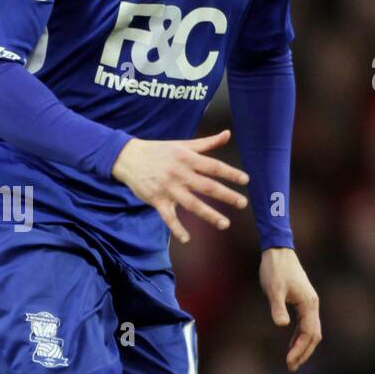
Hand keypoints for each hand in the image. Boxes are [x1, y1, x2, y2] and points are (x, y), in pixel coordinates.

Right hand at [111, 129, 248, 243]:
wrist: (129, 158)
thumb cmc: (159, 151)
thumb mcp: (182, 144)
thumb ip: (206, 143)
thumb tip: (227, 134)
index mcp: (187, 158)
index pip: (213, 166)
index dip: (230, 173)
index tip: (245, 180)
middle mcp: (180, 174)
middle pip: (207, 186)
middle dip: (226, 195)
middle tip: (242, 203)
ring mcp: (168, 189)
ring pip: (192, 204)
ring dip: (209, 214)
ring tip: (224, 224)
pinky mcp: (157, 201)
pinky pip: (168, 217)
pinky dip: (176, 228)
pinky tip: (186, 238)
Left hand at [260, 247, 321, 370]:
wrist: (278, 251)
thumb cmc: (275, 269)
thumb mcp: (273, 289)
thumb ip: (277, 307)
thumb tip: (282, 325)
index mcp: (308, 304)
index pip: (309, 333)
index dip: (300, 349)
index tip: (288, 362)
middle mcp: (312, 305)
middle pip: (314, 335)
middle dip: (304, 352)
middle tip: (291, 367)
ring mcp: (309, 303)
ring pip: (311, 331)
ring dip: (302, 346)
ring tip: (291, 361)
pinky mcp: (303, 302)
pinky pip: (305, 324)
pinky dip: (299, 336)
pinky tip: (291, 344)